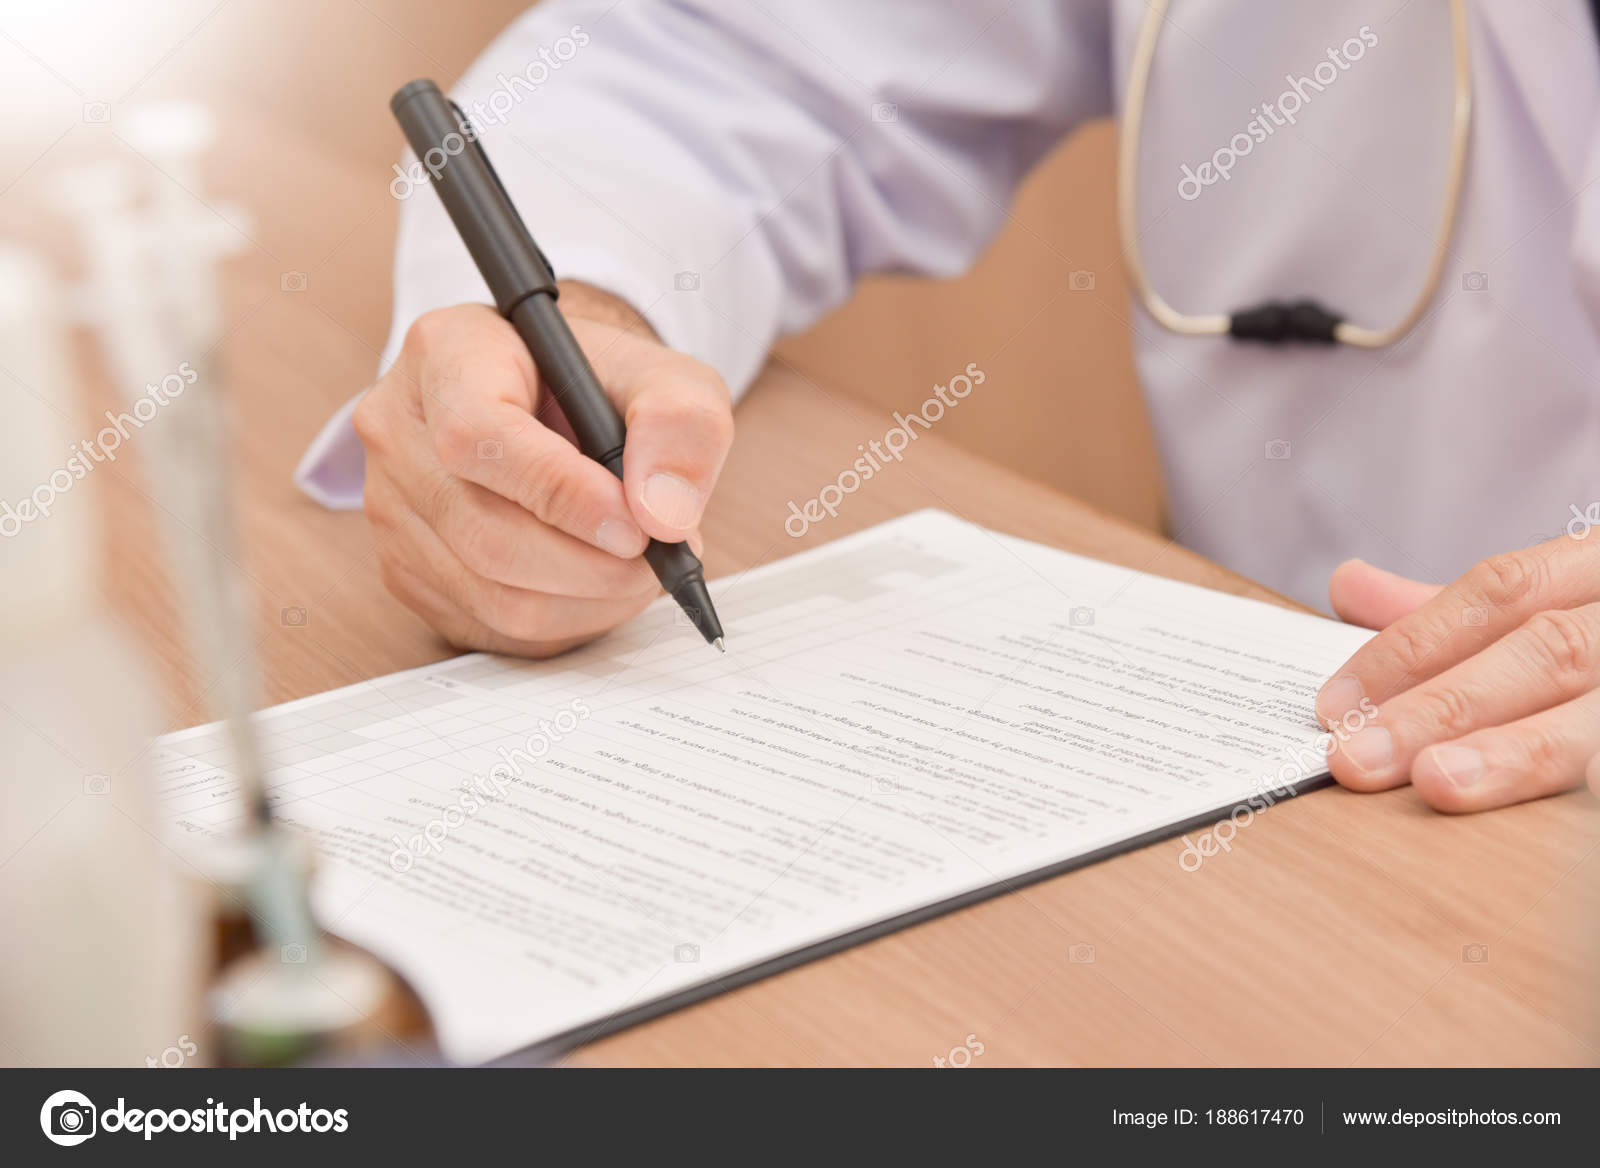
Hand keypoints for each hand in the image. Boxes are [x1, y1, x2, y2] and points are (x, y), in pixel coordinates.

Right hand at [353, 284, 733, 655]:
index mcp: (447, 353)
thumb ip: (681, 425)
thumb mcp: (666, 377)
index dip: (561, 493)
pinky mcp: (405, 569)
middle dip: (592, 565)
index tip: (634, 526)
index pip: (478, 435)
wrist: (559, 403)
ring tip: (639, 570)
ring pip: (490, 593)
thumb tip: (665, 515)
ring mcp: (390, 506)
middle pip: (484, 533)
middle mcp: (398, 429)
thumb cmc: (603, 386)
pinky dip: (565, 620)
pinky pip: (489, 625)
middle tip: (657, 559)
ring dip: (587, 600)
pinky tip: (598, 586)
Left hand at [1316, 539, 1599, 810]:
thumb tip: (1351, 586)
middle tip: (1358, 759)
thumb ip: (1461, 611)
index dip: (1413, 645)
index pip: (1501, 592)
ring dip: (1524, 751)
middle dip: (1446, 706)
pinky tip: (1565, 814)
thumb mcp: (1565, 597)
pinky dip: (1590, 795)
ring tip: (1442, 784)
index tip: (1335, 703)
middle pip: (1549, 650)